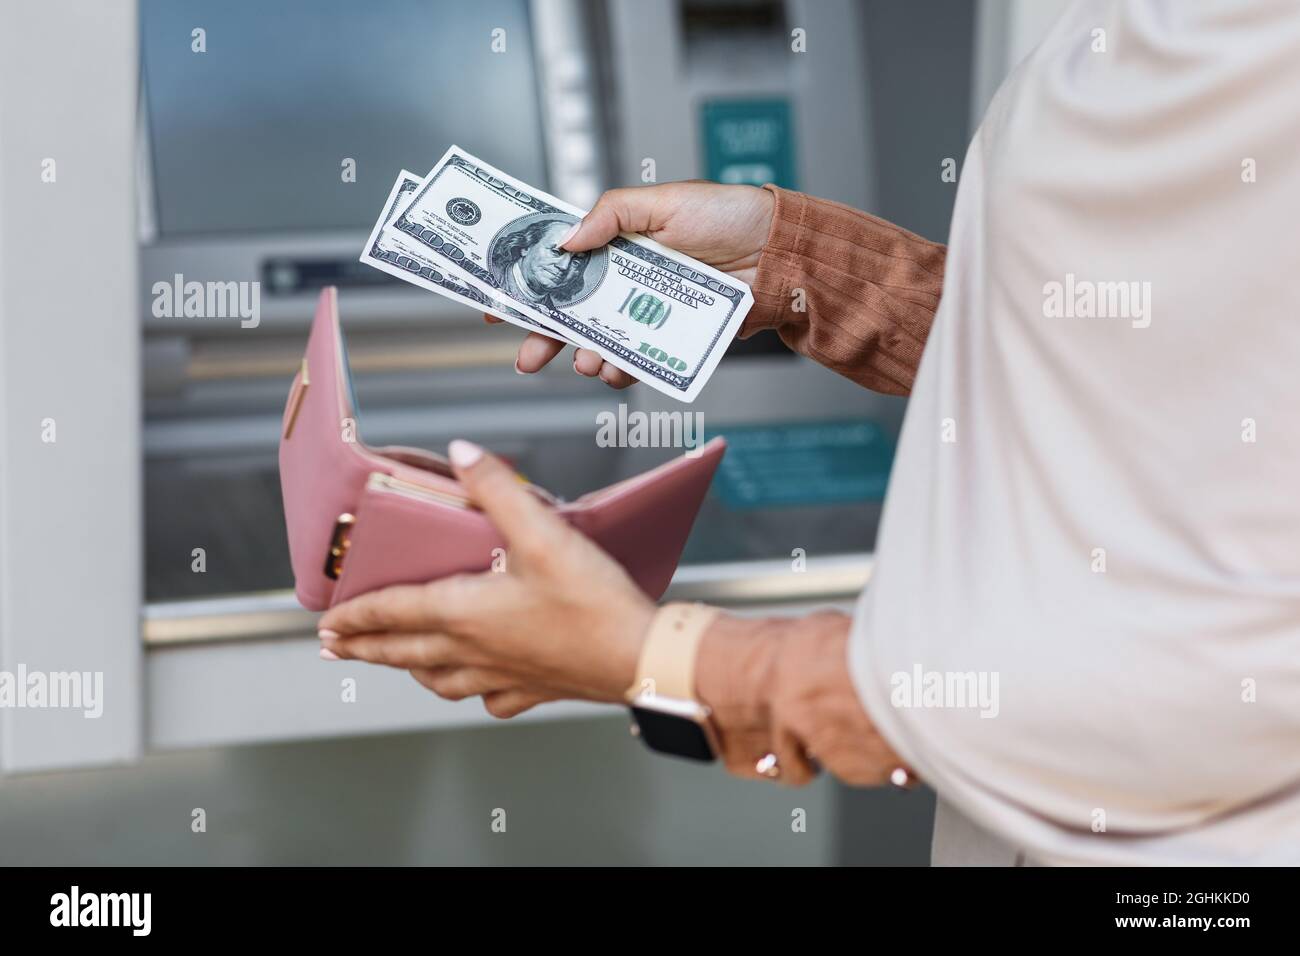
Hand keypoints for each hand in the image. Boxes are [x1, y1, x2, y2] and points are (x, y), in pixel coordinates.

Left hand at [317, 440, 654, 717]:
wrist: (640, 656)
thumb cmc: (593, 602)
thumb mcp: (542, 532)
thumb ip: (497, 489)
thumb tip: (461, 454)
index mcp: (465, 612)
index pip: (392, 612)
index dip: (355, 615)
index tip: (328, 622)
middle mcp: (474, 650)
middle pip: (403, 652)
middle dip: (365, 648)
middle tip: (337, 649)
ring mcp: (503, 675)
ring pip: (439, 680)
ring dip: (410, 669)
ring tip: (399, 664)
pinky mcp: (535, 689)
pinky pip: (489, 697)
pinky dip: (472, 691)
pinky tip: (479, 686)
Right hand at [488, 181, 774, 387]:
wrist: (778, 252)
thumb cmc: (727, 215)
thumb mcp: (662, 202)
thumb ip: (609, 216)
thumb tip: (564, 241)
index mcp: (616, 243)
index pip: (561, 264)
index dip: (528, 285)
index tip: (498, 306)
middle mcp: (627, 280)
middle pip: (572, 313)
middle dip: (544, 338)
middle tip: (526, 358)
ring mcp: (648, 311)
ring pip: (601, 342)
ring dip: (585, 357)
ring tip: (587, 361)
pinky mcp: (674, 338)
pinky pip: (639, 361)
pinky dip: (622, 371)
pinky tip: (615, 371)